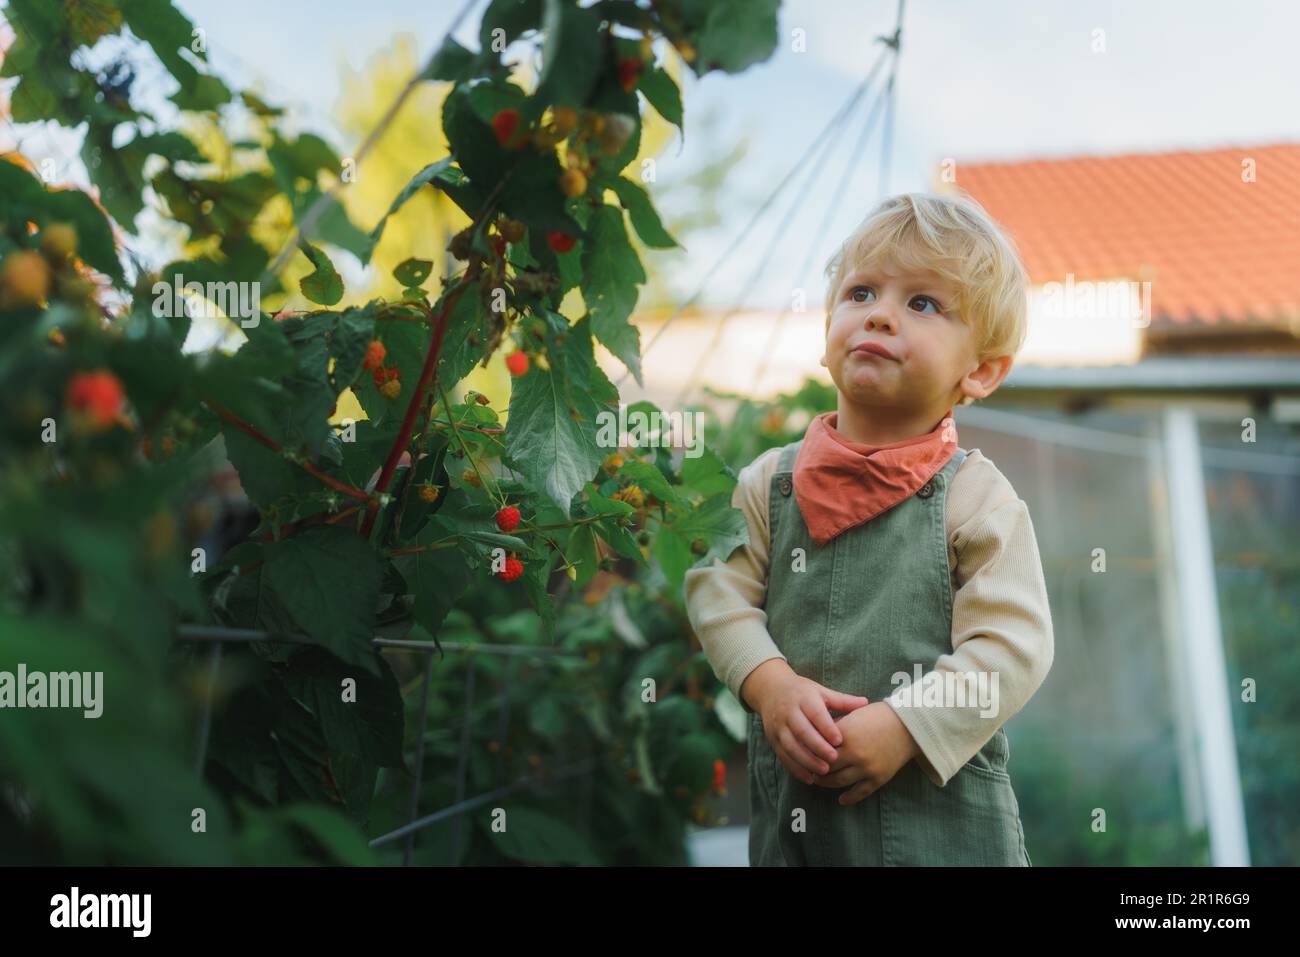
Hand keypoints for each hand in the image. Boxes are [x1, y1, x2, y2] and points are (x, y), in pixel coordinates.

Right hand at [743, 660, 869, 783]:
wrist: (771, 690)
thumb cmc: (803, 692)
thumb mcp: (821, 692)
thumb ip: (842, 700)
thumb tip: (866, 703)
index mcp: (804, 698)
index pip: (815, 713)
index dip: (827, 727)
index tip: (840, 740)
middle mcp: (788, 711)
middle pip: (802, 731)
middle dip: (818, 747)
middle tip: (835, 759)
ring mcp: (779, 726)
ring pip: (791, 746)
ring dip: (807, 761)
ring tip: (824, 772)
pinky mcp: (772, 738)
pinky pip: (783, 756)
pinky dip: (795, 768)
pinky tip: (809, 778)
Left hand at [809, 701, 918, 804]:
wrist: (907, 725)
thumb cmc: (878, 715)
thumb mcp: (852, 715)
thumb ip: (834, 728)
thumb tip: (815, 737)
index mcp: (845, 735)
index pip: (818, 749)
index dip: (808, 753)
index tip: (802, 754)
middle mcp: (854, 753)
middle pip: (825, 767)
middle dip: (814, 770)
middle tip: (807, 770)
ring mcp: (866, 768)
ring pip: (838, 782)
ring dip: (826, 783)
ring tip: (819, 781)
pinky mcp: (878, 778)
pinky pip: (859, 793)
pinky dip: (848, 798)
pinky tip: (842, 800)